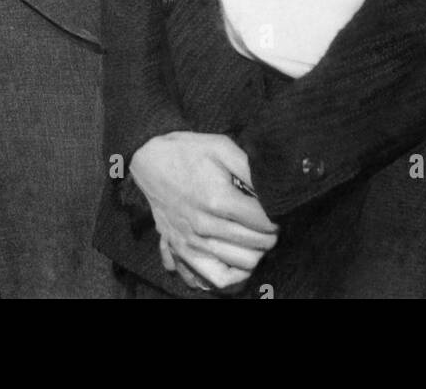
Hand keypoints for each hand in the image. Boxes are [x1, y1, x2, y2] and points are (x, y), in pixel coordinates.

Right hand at [131, 132, 277, 291]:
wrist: (149, 159)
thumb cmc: (188, 151)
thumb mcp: (222, 146)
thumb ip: (250, 168)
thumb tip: (273, 188)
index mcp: (218, 199)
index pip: (264, 222)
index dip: (276, 215)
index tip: (275, 208)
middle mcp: (205, 226)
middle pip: (257, 244)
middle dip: (271, 234)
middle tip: (270, 222)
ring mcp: (192, 242)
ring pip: (243, 263)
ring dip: (258, 252)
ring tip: (257, 237)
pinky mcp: (182, 250)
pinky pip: (216, 278)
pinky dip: (235, 275)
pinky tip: (241, 260)